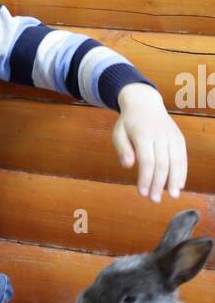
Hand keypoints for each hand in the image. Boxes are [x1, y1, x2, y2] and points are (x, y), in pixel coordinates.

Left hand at [113, 85, 186, 201]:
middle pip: (163, 163)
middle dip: (159, 184)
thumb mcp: (118, 133)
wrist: (144, 103)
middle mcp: (160, 135)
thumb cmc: (128, 123)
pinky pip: (183, 156)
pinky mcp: (179, 138)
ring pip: (176, 161)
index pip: (147, 161)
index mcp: (143, 134)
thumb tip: (128, 166)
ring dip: (175, 180)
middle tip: (154, 200)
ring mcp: (172, 136)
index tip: (142, 193)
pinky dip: (183, 171)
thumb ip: (122, 149)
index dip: (146, 178)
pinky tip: (180, 184)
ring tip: (173, 196)